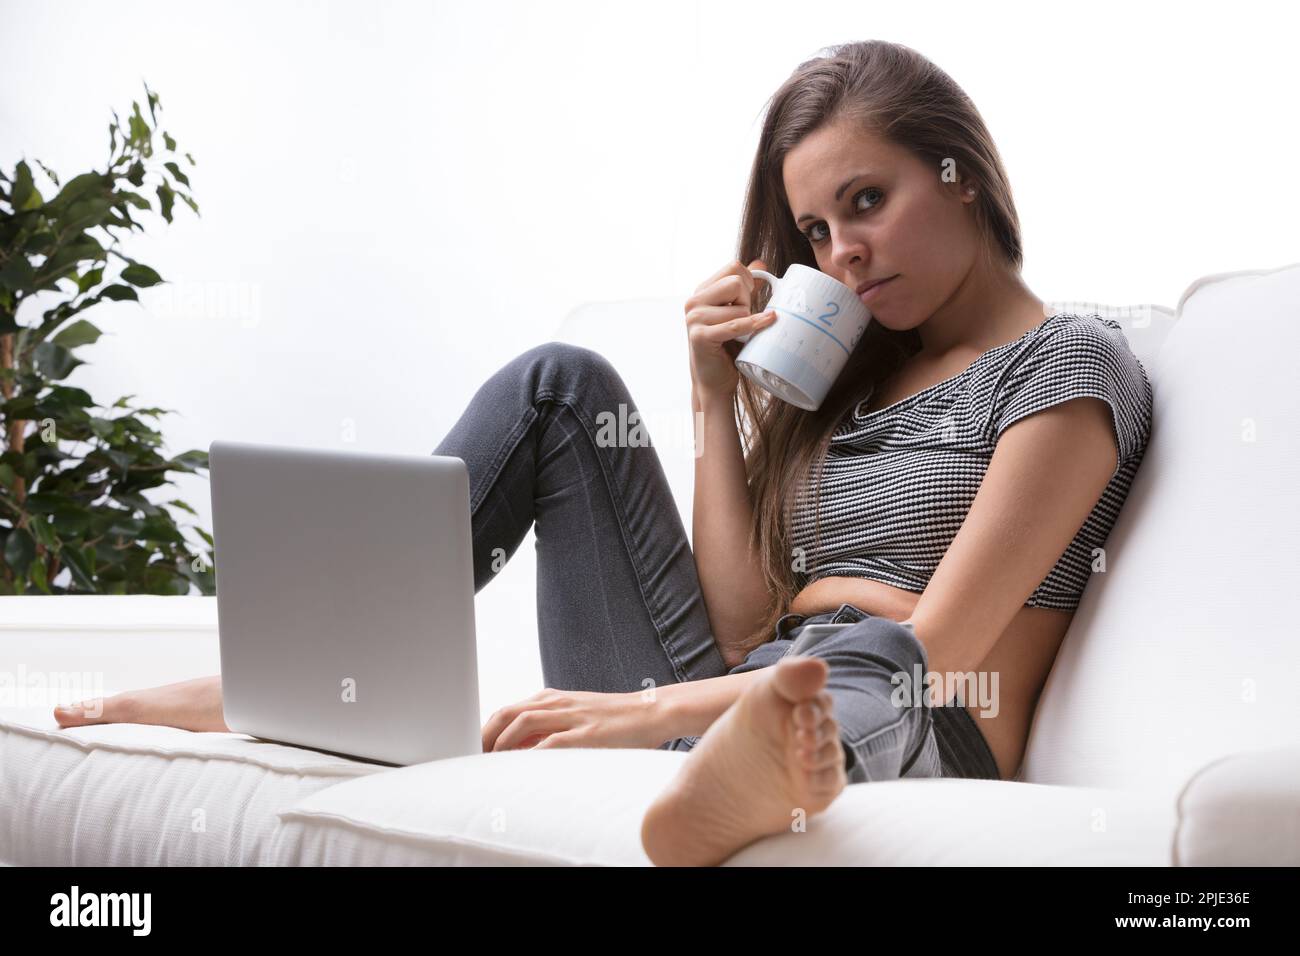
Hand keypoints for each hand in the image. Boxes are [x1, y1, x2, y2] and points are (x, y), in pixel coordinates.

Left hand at [480, 687, 666, 752]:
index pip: (509, 709)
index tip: (477, 747)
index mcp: (554, 698)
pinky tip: (523, 766)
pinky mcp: (587, 733)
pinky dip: (532, 753)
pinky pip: (551, 742)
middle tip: (476, 756)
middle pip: (509, 713)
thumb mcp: (577, 715)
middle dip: (487, 734)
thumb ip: (550, 728)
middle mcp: (559, 703)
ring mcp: (572, 716)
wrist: (652, 711)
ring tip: (493, 761)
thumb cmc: (614, 719)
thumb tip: (519, 749)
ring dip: (503, 743)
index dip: (488, 728)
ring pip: (524, 722)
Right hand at [684, 258, 777, 397]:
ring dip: (749, 321)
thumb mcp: (735, 312)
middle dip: (748, 300)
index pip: (734, 267)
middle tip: (744, 319)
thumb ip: (745, 289)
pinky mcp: (700, 336)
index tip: (747, 301)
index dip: (748, 282)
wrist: (713, 381)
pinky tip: (767, 322)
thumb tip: (761, 263)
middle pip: (736, 282)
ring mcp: (694, 319)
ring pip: (740, 306)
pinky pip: (736, 324)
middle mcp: (693, 301)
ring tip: (739, 335)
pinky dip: (754, 325)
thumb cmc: (727, 347)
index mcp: (701, 291)